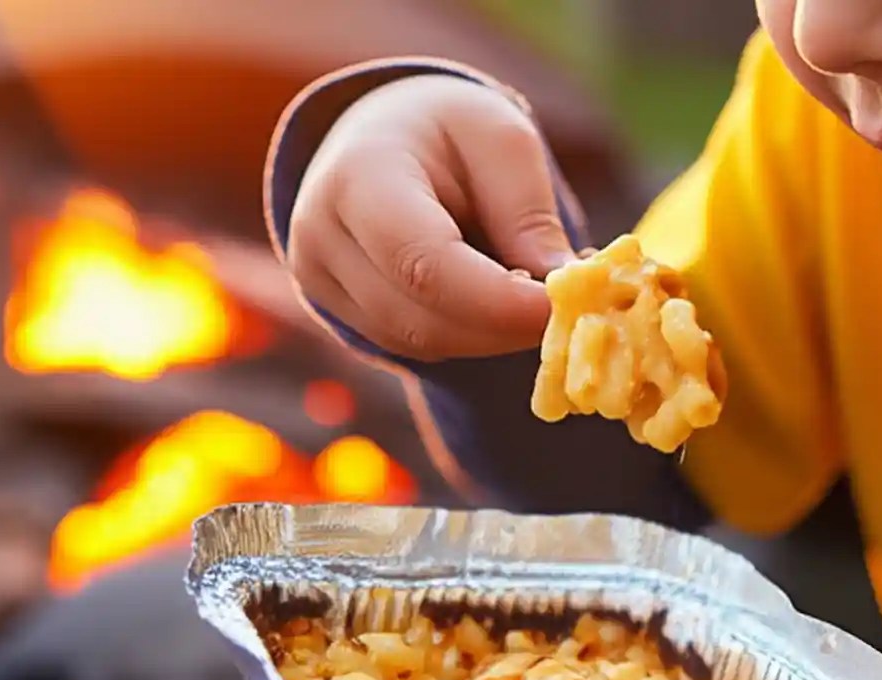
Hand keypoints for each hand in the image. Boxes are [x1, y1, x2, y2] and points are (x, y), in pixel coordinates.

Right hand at [286, 74, 578, 360]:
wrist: (385, 135)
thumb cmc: (450, 131)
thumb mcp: (502, 140)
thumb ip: (528, 212)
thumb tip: (560, 286)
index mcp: (359, 176)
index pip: (424, 263)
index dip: (497, 300)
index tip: (560, 308)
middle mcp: (320, 234)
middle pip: (423, 317)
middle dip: (504, 325)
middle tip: (564, 306)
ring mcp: (317, 279)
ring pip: (421, 342)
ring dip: (489, 334)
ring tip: (529, 291)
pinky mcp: (334, 310)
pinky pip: (412, 346)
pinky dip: (465, 335)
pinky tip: (491, 300)